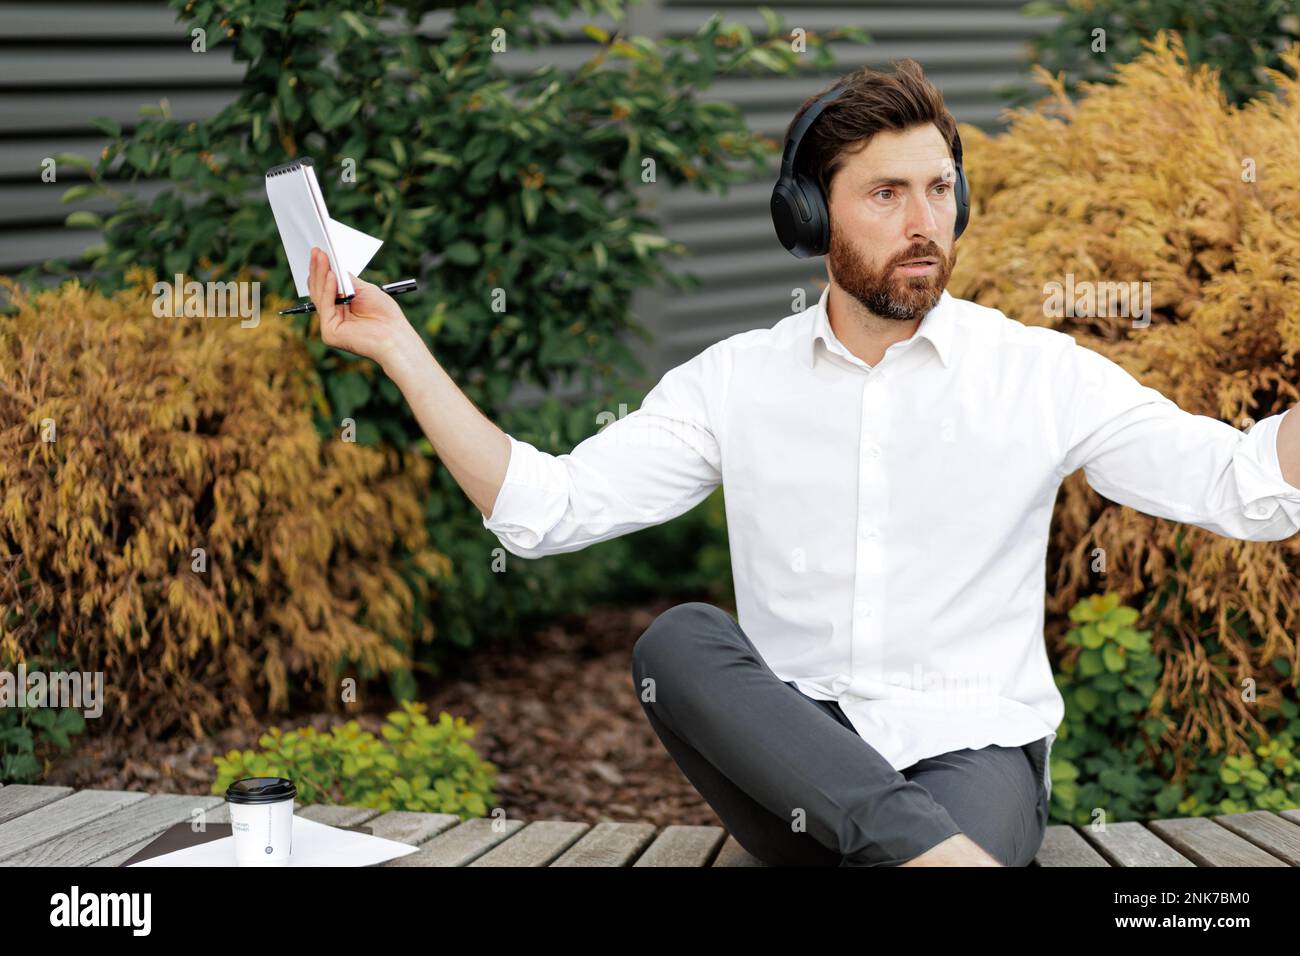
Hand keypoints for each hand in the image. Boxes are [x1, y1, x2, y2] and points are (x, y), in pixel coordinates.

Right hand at [307, 246, 414, 367]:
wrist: (396, 337)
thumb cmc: (385, 316)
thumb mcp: (364, 290)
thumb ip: (347, 280)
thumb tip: (333, 264)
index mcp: (340, 308)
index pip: (325, 287)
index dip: (322, 269)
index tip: (320, 251)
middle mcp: (333, 317)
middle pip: (319, 290)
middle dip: (318, 269)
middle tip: (317, 250)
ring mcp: (330, 326)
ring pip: (320, 296)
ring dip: (321, 274)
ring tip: (322, 256)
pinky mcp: (330, 333)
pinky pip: (326, 306)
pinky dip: (328, 289)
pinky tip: (332, 275)